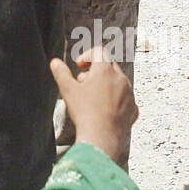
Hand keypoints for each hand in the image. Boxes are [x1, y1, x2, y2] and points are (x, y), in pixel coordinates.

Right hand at [50, 49, 137, 165]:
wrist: (101, 138)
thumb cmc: (84, 112)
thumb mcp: (68, 90)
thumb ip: (61, 73)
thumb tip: (55, 62)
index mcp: (105, 70)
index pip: (99, 51)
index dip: (87, 55)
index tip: (79, 66)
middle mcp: (121, 79)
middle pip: (109, 65)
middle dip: (95, 71)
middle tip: (82, 83)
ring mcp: (130, 94)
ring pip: (118, 82)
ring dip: (106, 84)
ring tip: (92, 97)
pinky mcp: (134, 109)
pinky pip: (125, 98)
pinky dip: (115, 99)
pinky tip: (104, 110)